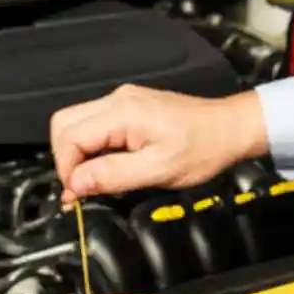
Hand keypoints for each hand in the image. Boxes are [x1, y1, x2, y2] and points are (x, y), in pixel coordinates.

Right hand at [49, 85, 267, 203]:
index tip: (77, 193)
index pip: (69, 136)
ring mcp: (123, 101)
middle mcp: (118, 100)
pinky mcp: (130, 108)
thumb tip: (76, 184)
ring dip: (79, 154)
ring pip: (76, 123)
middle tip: (81, 187)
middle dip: (65, 159)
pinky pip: (96, 125)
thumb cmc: (205, 147)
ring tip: (97, 178)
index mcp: (123, 112)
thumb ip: (112, 176)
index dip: (67, 168)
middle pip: (64, 124)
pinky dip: (93, 147)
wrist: (230, 129)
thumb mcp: (158, 170)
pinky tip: (108, 165)